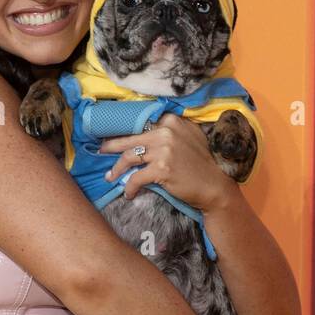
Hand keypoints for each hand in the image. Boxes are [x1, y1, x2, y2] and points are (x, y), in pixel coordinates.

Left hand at [100, 114, 234, 213]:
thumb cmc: (202, 164)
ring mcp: (163, 150)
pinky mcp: (161, 169)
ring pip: (129, 158)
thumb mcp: (190, 137)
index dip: (124, 132)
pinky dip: (129, 188)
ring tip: (110, 176)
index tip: (113, 138)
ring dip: (116, 169)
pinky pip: (136, 178)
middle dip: (110, 146)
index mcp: (171, 121)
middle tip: (99, 151)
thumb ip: (171, 131)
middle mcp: (166, 131)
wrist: (214, 185)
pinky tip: (128, 194)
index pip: (140, 124)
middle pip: (129, 139)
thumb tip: (147, 131)